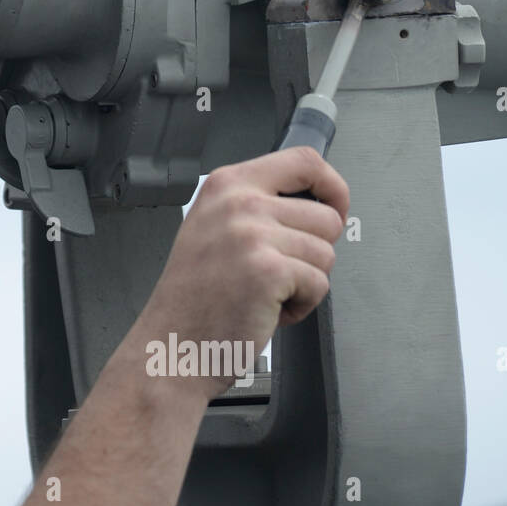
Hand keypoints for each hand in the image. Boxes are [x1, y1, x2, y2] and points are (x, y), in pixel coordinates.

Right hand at [132, 146, 349, 398]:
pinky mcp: (269, 271)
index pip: (304, 161)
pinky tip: (266, 309)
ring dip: (305, 282)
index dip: (332, 187)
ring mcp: (252, 235)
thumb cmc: (194, 296)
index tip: (334, 208)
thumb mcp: (214, 226)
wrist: (173, 344)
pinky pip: (319, 284)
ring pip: (326, 253)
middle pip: (326, 215)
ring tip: (265, 292)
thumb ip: (257, 204)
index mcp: (226, 184)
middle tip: (274, 272)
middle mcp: (238, 202)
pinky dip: (301, 305)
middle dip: (312, 251)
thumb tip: (316, 201)